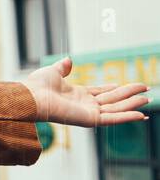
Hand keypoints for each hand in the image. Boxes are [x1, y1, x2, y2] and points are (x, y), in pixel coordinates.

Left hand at [21, 56, 150, 126]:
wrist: (31, 95)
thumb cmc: (38, 85)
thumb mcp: (53, 72)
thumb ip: (63, 67)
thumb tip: (69, 59)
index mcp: (78, 94)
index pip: (103, 92)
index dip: (117, 89)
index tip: (130, 85)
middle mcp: (86, 105)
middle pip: (114, 99)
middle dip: (131, 95)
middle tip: (147, 89)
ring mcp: (89, 113)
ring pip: (117, 109)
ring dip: (133, 104)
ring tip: (148, 99)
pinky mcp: (91, 120)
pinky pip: (113, 119)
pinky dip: (127, 117)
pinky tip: (141, 115)